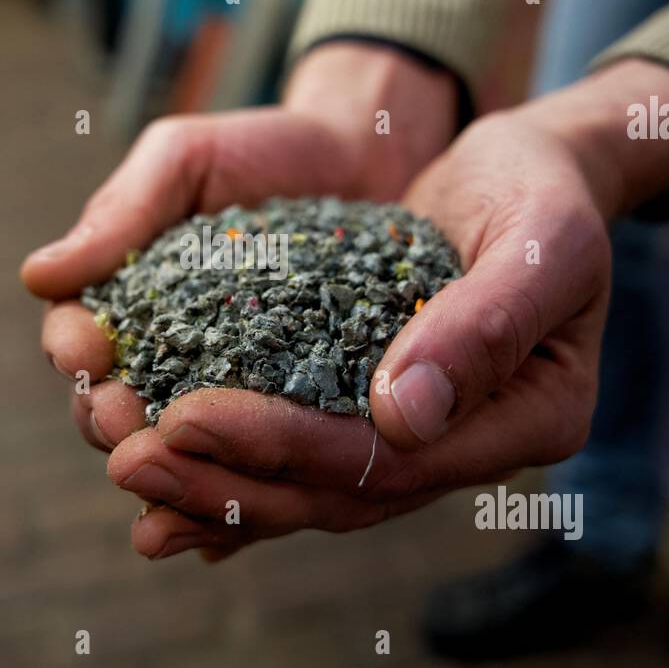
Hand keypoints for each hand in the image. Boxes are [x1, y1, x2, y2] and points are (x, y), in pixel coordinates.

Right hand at [22, 42, 456, 484]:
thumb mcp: (185, 159)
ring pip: (182, 450)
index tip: (86, 350)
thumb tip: (37, 275)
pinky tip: (234, 528)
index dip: (73, 352)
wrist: (365, 157)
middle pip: (116, 409)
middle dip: (109, 417)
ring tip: (175, 470)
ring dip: (167, 469)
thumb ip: (121, 212)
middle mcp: (168, 358)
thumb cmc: (263, 149)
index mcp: (128, 304)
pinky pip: (258, 462)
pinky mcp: (291, 414)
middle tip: (123, 417)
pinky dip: (239, 497)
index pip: (77, 343)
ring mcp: (230, 392)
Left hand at [103, 60, 668, 559]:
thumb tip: (401, 419)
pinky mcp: (369, 408)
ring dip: (211, 485)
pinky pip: (297, 453)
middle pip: (333, 494)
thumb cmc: (543, 192)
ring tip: (125, 469)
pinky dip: (231, 464)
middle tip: (128, 461)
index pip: (388, 463)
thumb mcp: (540, 237)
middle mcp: (465, 447)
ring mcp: (415, 436)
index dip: (284, 448)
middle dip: (224, 482)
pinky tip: (165, 472)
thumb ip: (485, 324)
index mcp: (526, 419)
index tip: (186, 419)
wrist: (527, 173)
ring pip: (305, 487)